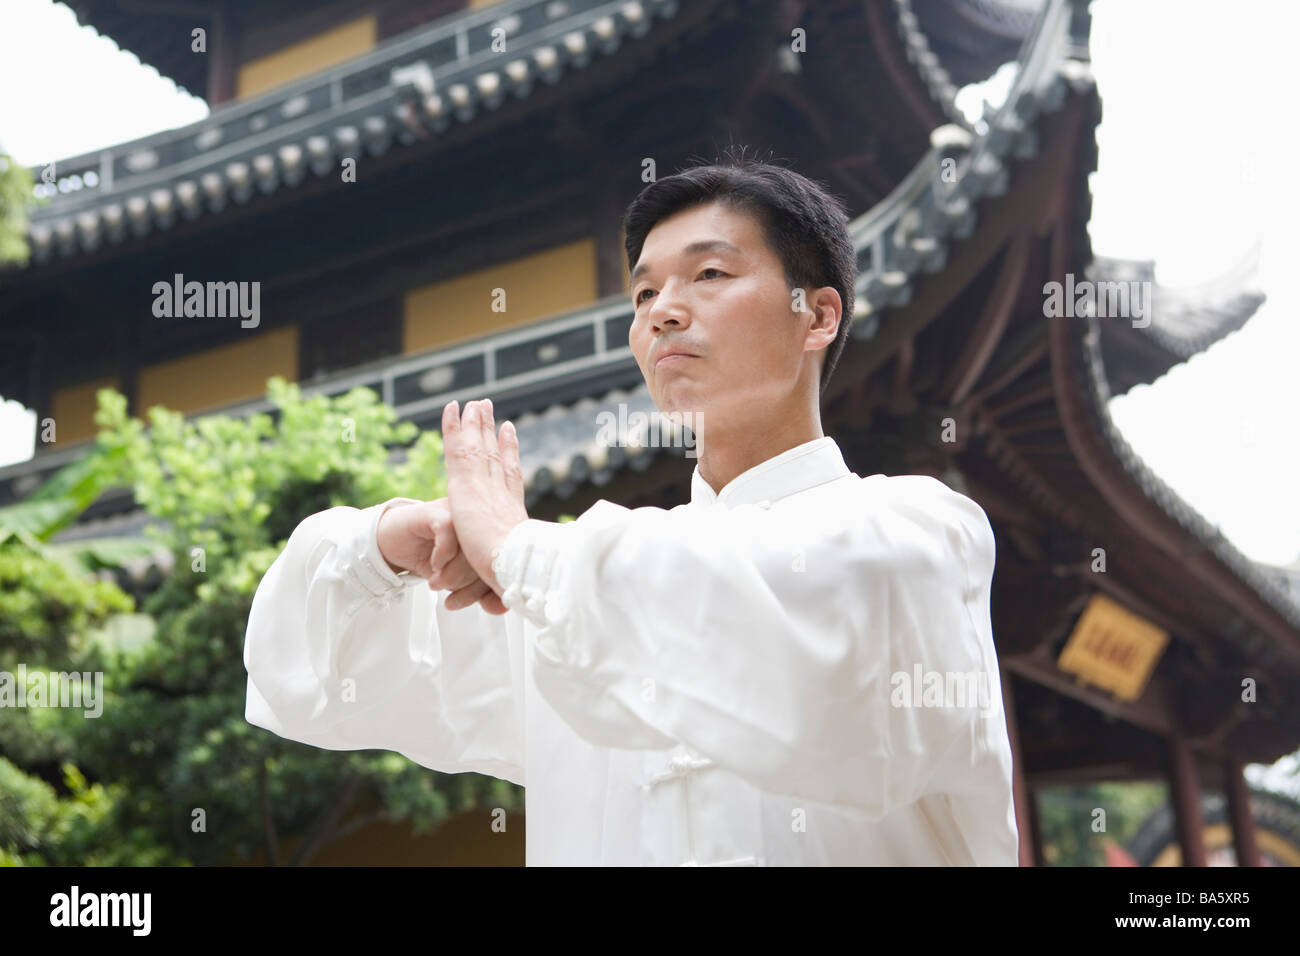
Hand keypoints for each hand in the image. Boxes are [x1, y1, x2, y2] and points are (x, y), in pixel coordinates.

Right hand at [376, 498, 506, 613]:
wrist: (394, 543)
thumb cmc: (430, 559)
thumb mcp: (459, 580)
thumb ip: (480, 588)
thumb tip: (501, 606)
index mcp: (491, 534)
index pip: (502, 562)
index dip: (492, 588)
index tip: (481, 604)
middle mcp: (480, 520)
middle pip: (488, 554)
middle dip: (469, 585)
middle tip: (451, 597)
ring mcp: (460, 512)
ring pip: (469, 545)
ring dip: (453, 574)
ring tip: (437, 583)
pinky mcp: (437, 511)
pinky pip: (448, 532)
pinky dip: (442, 555)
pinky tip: (435, 564)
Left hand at [441, 398, 528, 596]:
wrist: (517, 568)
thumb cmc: (518, 582)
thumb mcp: (503, 586)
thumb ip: (495, 593)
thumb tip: (495, 610)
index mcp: (512, 513)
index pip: (511, 477)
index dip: (511, 454)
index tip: (509, 433)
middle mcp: (501, 495)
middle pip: (496, 456)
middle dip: (492, 432)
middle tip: (489, 409)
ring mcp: (484, 488)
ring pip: (479, 448)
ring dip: (476, 423)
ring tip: (474, 402)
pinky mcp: (466, 486)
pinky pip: (458, 450)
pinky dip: (455, 428)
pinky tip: (452, 408)